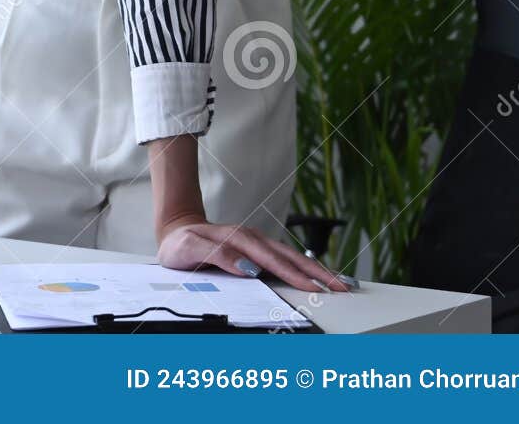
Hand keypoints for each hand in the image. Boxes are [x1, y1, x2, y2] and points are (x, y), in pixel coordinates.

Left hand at [156, 216, 351, 292]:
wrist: (176, 230)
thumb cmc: (180, 242)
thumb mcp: (189, 247)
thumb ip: (217, 255)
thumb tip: (249, 268)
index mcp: (238, 238)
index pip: (271, 260)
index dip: (293, 275)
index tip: (313, 288)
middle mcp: (251, 238)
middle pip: (290, 256)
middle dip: (318, 272)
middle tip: (341, 287)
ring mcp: (256, 243)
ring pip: (291, 256)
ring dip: (316, 269)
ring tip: (339, 282)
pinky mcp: (257, 249)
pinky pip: (284, 258)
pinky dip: (304, 267)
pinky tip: (317, 276)